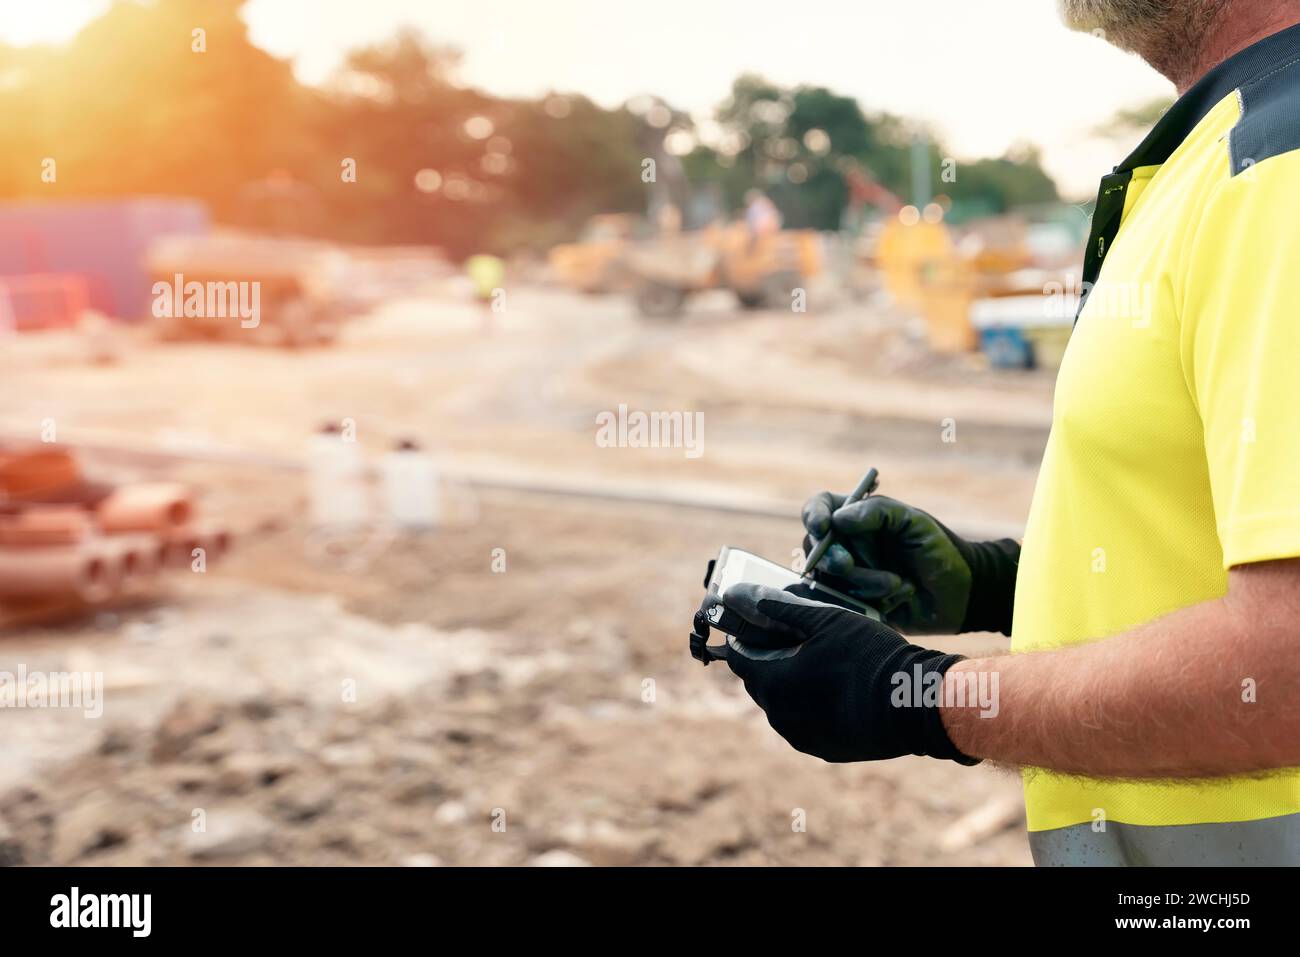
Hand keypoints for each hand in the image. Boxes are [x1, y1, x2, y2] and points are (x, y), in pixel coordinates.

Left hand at [722, 583, 977, 764]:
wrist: (914, 704)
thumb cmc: (869, 656)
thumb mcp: (826, 621)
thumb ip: (781, 609)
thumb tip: (744, 596)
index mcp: (774, 683)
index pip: (739, 660)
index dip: (744, 640)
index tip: (756, 627)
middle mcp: (780, 716)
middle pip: (759, 683)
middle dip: (767, 662)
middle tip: (791, 641)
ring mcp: (802, 737)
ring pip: (781, 706)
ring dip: (788, 685)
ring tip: (815, 664)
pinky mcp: (825, 750)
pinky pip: (803, 724)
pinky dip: (808, 707)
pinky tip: (832, 690)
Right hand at [801, 492, 1018, 634]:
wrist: (960, 595)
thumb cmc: (939, 550)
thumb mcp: (913, 522)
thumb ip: (877, 513)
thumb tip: (838, 520)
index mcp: (858, 518)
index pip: (821, 507)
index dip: (814, 515)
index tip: (822, 528)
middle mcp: (848, 545)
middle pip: (816, 548)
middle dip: (832, 557)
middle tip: (848, 565)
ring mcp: (850, 576)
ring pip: (831, 579)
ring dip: (864, 582)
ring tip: (899, 584)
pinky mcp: (856, 603)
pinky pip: (846, 603)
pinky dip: (871, 601)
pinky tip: (897, 598)